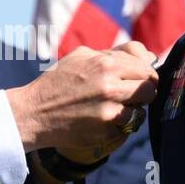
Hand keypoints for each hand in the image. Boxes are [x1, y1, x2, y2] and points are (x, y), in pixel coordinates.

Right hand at [6, 41, 156, 156]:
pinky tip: (104, 118)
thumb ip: (113, 54)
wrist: (34, 112)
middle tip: (132, 95)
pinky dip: (120, 122)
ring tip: (116, 106)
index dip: (145, 74)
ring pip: (142, 107)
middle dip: (144, 90)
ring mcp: (109, 109)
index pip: (146, 67)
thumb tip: (147, 56)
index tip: (139, 80)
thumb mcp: (81, 56)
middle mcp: (109, 85)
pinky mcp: (106, 129)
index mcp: (105, 63)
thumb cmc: (57, 82)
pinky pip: (127, 124)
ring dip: (133, 107)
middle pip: (150, 88)